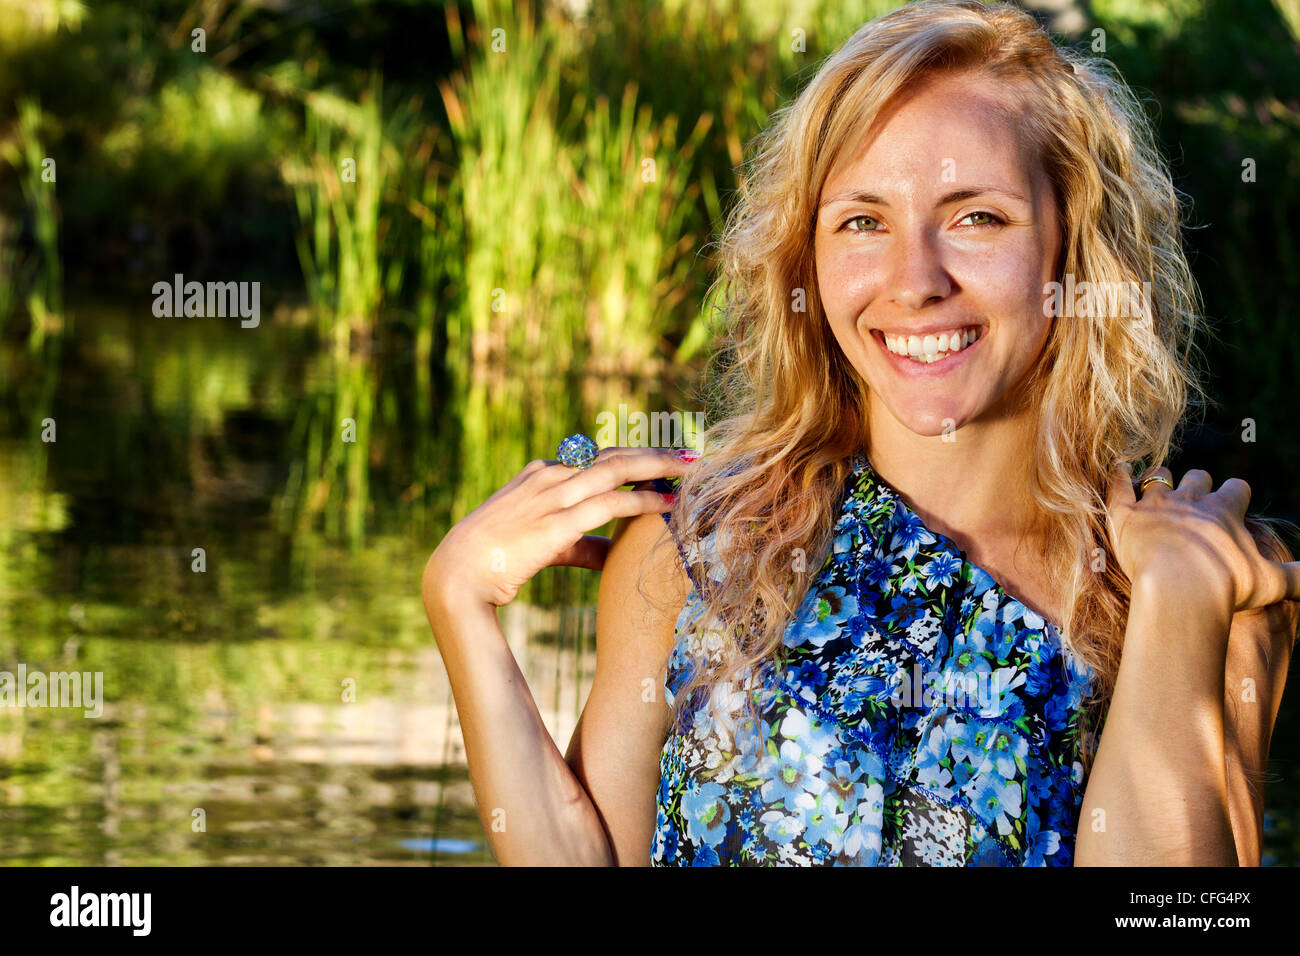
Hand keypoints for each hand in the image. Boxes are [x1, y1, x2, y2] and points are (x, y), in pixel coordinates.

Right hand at [425, 446, 695, 607]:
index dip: (634, 457)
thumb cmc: (496, 561)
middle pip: (613, 456)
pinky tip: (668, 503)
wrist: (457, 574)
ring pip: (617, 470)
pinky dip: (644, 499)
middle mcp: (549, 477)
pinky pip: (611, 504)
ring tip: (691, 471)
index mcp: (542, 474)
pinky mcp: (557, 522)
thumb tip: (613, 553)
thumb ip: (582, 544)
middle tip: (690, 455)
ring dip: (658, 468)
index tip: (663, 459)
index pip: (597, 457)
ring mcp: (553, 496)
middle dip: (654, 454)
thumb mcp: (543, 543)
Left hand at [1105, 461, 1299, 613]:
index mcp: (1226, 510)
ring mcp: (1155, 503)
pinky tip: (1120, 470)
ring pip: (1159, 477)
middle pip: (1197, 477)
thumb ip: (1299, 578)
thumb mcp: (1272, 583)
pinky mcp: (1124, 512)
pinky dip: (1119, 475)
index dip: (1235, 495)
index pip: (1236, 488)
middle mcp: (1191, 499)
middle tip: (1192, 500)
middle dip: (1197, 485)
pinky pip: (1118, 483)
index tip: (1234, 502)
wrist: (1180, 588)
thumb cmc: (1227, 586)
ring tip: (1154, 488)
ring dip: (1159, 480)